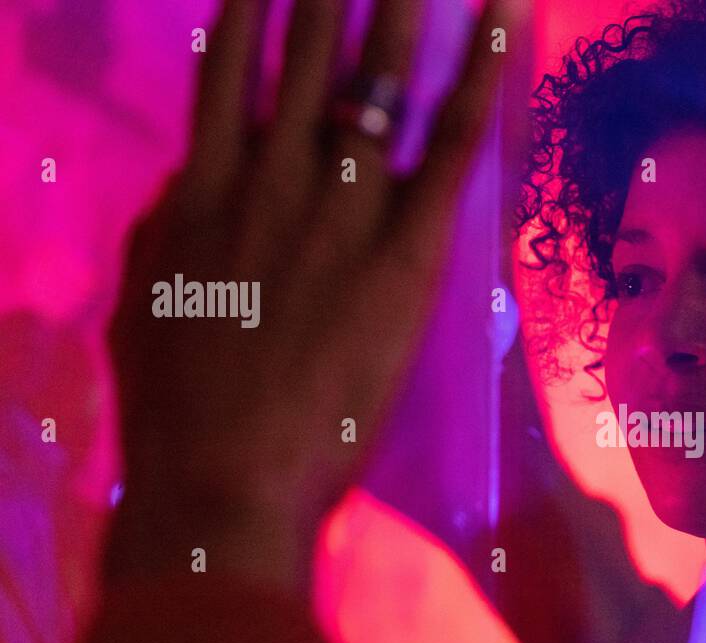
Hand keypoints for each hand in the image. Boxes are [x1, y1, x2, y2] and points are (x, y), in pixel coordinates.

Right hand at [105, 0, 520, 593]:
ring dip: (402, 6)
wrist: (220, 478)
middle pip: (308, 52)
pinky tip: (505, 17)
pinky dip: (482, 78)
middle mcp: (273, 176)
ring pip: (378, 81)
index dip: (254, 6)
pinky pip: (450, 147)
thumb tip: (192, 178)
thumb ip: (171, 227)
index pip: (230, 65)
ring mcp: (340, 211)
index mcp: (205, 185)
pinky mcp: (403, 255)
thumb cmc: (173, 408)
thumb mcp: (147, 301)